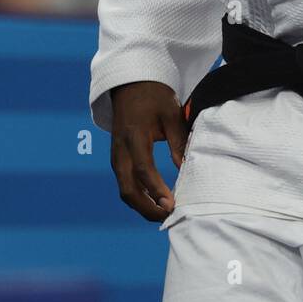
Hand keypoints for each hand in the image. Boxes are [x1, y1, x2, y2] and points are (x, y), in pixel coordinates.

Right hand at [109, 81, 187, 220]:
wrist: (131, 85)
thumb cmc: (154, 98)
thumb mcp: (171, 114)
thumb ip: (178, 142)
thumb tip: (186, 169)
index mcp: (133, 136)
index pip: (143, 169)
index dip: (156, 189)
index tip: (171, 204)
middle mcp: (120, 150)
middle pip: (127, 189)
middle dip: (147, 207)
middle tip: (169, 216)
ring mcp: (116, 156)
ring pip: (124, 190)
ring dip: (142, 206)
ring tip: (165, 214)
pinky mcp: (118, 159)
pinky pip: (125, 184)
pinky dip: (139, 197)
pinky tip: (156, 203)